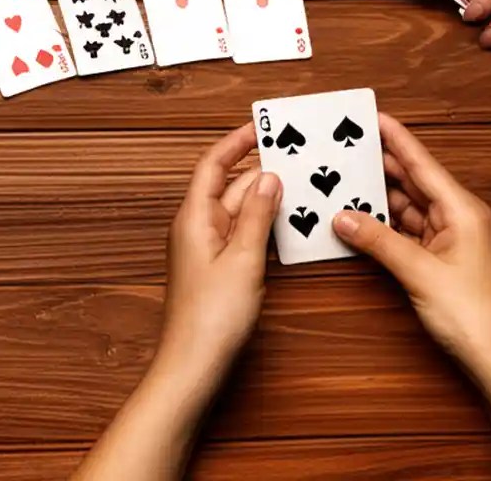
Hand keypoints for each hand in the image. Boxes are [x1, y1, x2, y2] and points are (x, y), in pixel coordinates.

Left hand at [160, 124, 280, 377]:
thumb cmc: (211, 316)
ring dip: (263, 196)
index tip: (263, 126)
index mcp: (193, 217)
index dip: (236, 142)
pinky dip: (260, 222)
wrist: (193, 364)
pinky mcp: (217, 267)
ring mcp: (206, 248)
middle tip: (294, 154)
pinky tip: (284, 220)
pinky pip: (240, 232)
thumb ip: (256, 215)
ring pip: (236, 210)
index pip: (213, 164)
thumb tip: (269, 177)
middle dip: (259, 168)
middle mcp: (196, 227)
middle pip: (227, 184)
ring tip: (297, 181)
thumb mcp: (242, 258)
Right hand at [332, 114, 490, 367]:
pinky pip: (403, 232)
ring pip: (405, 207)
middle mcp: (455, 218)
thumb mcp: (419, 272)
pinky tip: (358, 218)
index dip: (396, 138)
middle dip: (380, 164)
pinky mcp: (437, 260)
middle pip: (412, 181)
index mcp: (461, 209)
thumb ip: (379, 241)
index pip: (421, 163)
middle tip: (346, 146)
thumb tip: (344, 217)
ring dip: (377, 197)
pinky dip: (381, 225)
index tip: (372, 116)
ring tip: (343, 179)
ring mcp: (446, 239)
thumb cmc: (474, 315)